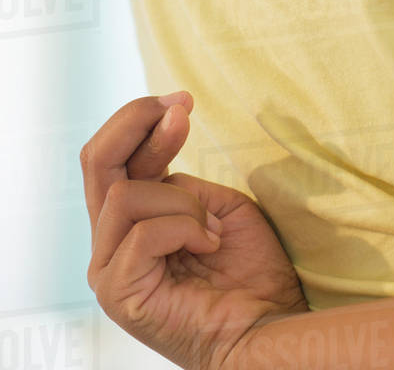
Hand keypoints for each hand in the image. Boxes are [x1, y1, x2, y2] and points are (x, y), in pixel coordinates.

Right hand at [80, 91, 308, 369]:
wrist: (269, 323)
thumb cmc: (249, 268)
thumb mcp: (216, 202)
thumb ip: (180, 176)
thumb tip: (167, 123)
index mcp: (133, 216)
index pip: (112, 153)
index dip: (140, 117)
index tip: (184, 99)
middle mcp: (111, 239)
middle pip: (96, 161)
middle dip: (136, 122)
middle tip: (181, 106)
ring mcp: (109, 268)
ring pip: (125, 195)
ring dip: (182, 200)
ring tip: (211, 228)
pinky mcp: (118, 293)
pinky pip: (143, 233)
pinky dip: (185, 228)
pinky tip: (210, 244)